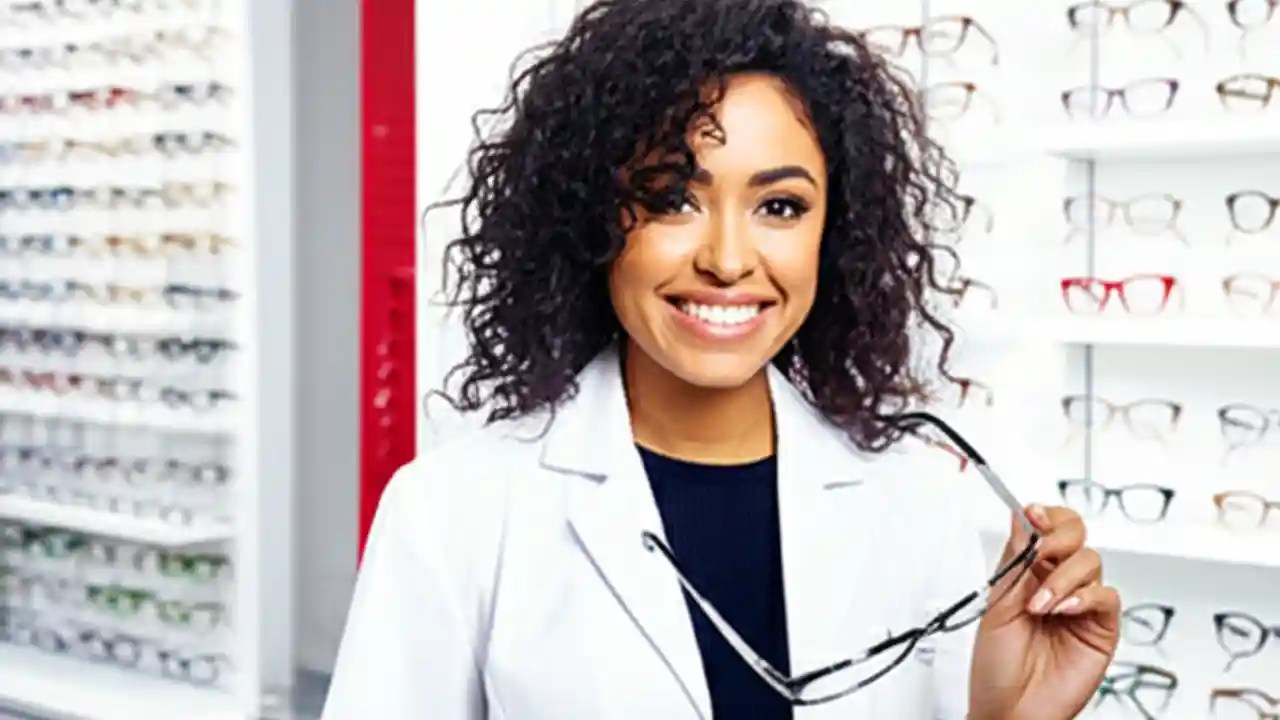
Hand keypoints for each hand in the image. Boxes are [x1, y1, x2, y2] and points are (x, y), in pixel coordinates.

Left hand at [968, 505, 1120, 719]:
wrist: (1009, 709)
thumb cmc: (996, 665)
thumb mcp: (996, 604)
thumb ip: (1014, 560)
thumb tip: (1020, 516)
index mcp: (1027, 573)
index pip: (1046, 528)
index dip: (1044, 516)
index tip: (1032, 513)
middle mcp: (1056, 583)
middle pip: (1076, 534)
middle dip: (1060, 536)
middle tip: (1041, 553)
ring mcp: (1081, 604)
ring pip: (1091, 561)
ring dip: (1063, 578)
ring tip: (1041, 606)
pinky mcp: (1101, 628)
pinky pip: (1107, 596)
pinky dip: (1085, 596)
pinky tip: (1064, 610)